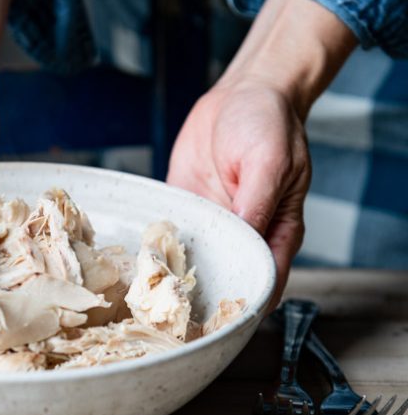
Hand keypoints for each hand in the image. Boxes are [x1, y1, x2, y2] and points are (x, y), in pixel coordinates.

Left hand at [168, 78, 309, 301]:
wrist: (243, 92)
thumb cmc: (269, 124)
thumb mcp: (270, 161)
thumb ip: (257, 201)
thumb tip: (245, 237)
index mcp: (276, 230)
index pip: (264, 279)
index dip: (245, 302)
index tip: (220, 321)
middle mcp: (244, 232)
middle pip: (225, 276)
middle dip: (202, 295)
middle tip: (172, 315)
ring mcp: (213, 220)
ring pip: (194, 258)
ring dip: (174, 273)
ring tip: (148, 295)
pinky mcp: (188, 204)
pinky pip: (170, 230)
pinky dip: (156, 242)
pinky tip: (138, 256)